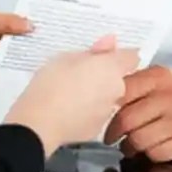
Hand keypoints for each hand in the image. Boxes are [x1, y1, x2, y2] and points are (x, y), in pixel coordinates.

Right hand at [4, 36, 139, 156]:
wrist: (39, 124)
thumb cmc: (51, 86)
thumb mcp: (66, 57)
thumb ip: (93, 51)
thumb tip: (109, 43)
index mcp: (111, 68)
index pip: (131, 57)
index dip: (120, 55)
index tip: (108, 54)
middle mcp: (116, 90)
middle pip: (118, 78)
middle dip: (104, 76)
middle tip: (80, 73)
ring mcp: (107, 111)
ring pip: (107, 97)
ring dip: (95, 94)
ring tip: (70, 93)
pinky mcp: (97, 129)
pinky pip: (96, 114)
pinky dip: (87, 111)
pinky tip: (68, 109)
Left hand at [103, 66, 171, 162]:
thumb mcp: (160, 77)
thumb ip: (134, 81)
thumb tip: (103, 93)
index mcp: (159, 77)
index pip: (123, 91)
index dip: (107, 106)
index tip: (102, 113)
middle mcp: (169, 98)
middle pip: (127, 120)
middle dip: (113, 132)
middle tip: (110, 136)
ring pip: (138, 140)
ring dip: (129, 146)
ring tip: (129, 144)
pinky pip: (155, 153)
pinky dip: (148, 153)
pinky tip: (149, 147)